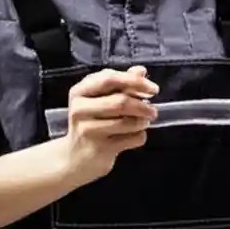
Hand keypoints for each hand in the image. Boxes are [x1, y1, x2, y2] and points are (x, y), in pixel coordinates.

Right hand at [65, 65, 158, 185]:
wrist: (75, 157)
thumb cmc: (92, 122)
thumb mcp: (101, 99)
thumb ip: (121, 83)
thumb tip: (140, 70)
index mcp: (80, 91)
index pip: (109, 78)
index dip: (134, 81)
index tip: (153, 88)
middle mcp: (80, 109)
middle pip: (121, 102)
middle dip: (142, 105)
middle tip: (153, 110)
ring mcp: (88, 131)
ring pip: (127, 122)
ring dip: (142, 122)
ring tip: (144, 122)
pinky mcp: (99, 150)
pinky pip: (131, 139)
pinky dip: (140, 136)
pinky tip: (134, 136)